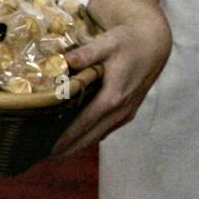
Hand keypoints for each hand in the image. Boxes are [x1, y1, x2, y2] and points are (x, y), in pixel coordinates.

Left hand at [50, 13, 170, 156]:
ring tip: (58, 151)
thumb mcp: (107, 43)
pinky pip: (108, 129)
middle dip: (68, 148)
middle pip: (90, 136)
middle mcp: (120, 110)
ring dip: (80, 145)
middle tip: (44, 156)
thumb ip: (85, 54)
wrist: (154, 45)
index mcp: (112, 97)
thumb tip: (62, 61)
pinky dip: (92, 136)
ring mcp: (126, 113)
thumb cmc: (128, 42)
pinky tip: (80, 138)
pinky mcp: (129, 112)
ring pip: (99, 135)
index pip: (84, 123)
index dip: (66, 137)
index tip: (47, 148)